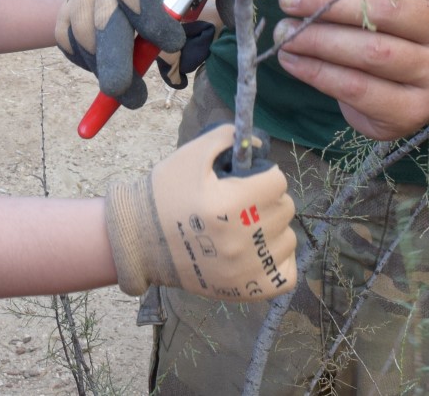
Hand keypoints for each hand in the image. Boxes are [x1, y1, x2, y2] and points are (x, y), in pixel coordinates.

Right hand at [60, 0, 237, 106]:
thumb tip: (233, 22)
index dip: (154, 23)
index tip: (177, 39)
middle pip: (100, 27)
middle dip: (116, 70)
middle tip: (137, 97)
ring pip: (82, 40)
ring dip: (103, 69)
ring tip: (129, 86)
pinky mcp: (71, 2)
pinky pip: (67, 39)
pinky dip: (84, 59)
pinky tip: (108, 64)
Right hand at [103, 124, 296, 300]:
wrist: (141, 240)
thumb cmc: (165, 195)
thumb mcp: (190, 156)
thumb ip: (226, 137)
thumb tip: (258, 143)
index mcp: (231, 204)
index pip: (277, 181)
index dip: (261, 175)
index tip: (245, 181)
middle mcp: (244, 239)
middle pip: (284, 208)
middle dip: (266, 200)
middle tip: (242, 203)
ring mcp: (248, 269)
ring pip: (287, 239)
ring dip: (271, 230)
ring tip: (244, 228)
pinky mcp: (249, 291)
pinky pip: (286, 273)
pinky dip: (277, 261)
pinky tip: (256, 252)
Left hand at [257, 0, 428, 140]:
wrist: (416, 82)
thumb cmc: (379, 26)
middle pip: (384, 7)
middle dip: (327, 0)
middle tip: (285, 0)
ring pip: (373, 52)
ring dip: (319, 40)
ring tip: (283, 32)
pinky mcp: (413, 109)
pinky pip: (360, 89)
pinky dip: (319, 73)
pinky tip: (291, 60)